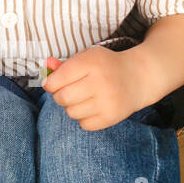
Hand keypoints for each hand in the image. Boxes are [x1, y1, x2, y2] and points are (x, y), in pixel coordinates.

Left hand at [43, 46, 160, 130]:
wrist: (138, 78)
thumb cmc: (106, 67)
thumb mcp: (87, 57)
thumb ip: (64, 64)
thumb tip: (46, 67)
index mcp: (92, 62)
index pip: (57, 80)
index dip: (50, 83)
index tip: (53, 83)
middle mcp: (100, 82)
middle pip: (62, 98)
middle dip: (60, 95)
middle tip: (69, 90)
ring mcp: (107, 101)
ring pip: (71, 112)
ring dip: (73, 106)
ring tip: (85, 97)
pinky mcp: (111, 117)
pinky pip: (83, 124)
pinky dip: (84, 118)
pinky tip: (94, 107)